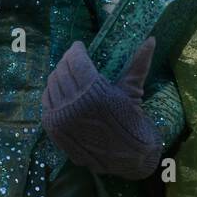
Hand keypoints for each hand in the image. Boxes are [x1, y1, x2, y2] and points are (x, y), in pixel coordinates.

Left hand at [41, 37, 162, 180]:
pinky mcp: (54, 128)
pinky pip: (46, 101)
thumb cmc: (131, 120)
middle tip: (75, 59)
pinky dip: (52, 92)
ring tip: (69, 74)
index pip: (75, 60)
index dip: (76, 49)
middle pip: (62, 71)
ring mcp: (62, 118)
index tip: (80, 46)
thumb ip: (138, 63)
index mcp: (95, 93)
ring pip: (51, 84)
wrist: (127, 156)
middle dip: (68, 61)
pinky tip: (62, 90)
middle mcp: (75, 105)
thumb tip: (151, 39)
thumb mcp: (132, 90)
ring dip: (59, 75)